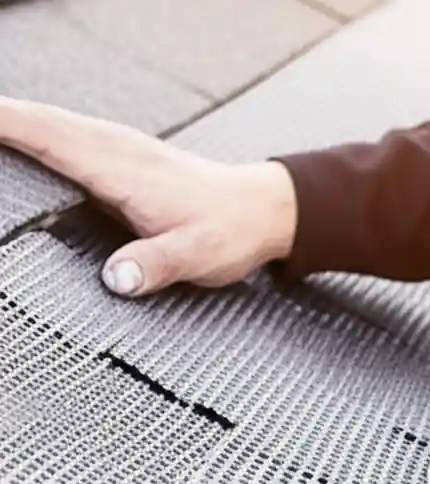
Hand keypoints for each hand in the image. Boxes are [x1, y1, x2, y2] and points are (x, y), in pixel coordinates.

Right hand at [0, 97, 297, 296]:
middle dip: (1, 119)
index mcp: (125, 169)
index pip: (52, 138)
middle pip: (42, 122)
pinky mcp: (118, 160)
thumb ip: (158, 264)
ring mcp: (117, 150)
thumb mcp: (200, 255)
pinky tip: (14, 138)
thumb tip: (117, 279)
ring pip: (51, 124)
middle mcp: (116, 149)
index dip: (8, 126)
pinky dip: (34, 131)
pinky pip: (64, 137)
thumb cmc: (232, 230)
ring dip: (12, 120)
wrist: (264, 211)